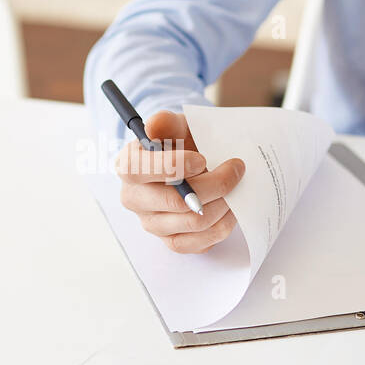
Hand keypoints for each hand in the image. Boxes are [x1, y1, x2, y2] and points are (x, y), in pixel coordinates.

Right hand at [115, 110, 244, 253]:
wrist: (192, 164)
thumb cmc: (181, 144)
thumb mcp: (175, 126)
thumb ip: (166, 121)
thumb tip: (154, 125)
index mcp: (128, 166)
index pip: (138, 170)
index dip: (172, 166)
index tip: (202, 158)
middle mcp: (134, 199)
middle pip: (174, 201)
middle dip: (214, 185)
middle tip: (235, 169)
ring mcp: (152, 223)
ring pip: (193, 223)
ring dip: (223, 204)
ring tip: (237, 187)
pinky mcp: (172, 241)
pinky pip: (200, 243)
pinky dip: (222, 226)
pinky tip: (232, 208)